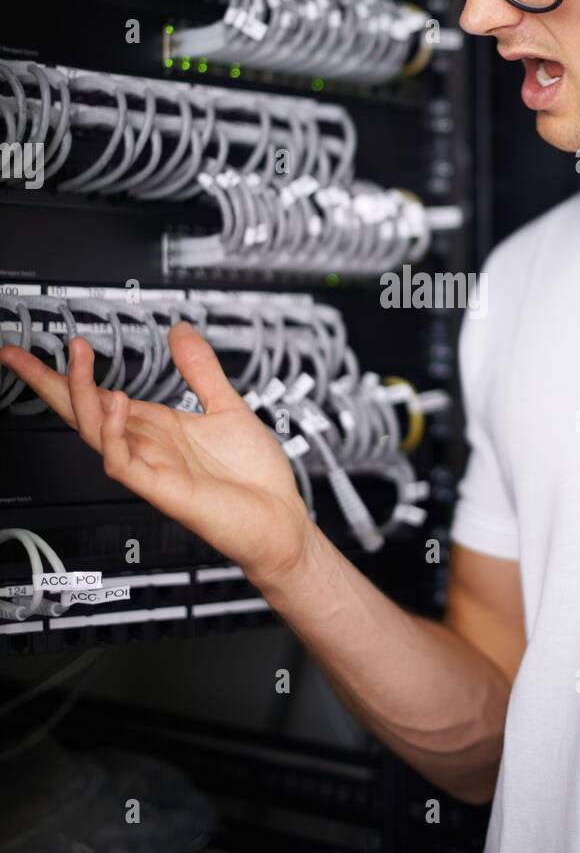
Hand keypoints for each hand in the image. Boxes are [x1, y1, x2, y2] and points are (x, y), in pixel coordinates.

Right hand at [0, 322, 310, 590]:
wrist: (281, 521)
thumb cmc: (255, 477)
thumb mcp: (227, 406)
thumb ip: (200, 369)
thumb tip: (179, 330)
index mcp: (157, 427)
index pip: (100, 396)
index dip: (69, 374)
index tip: (42, 350)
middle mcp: (148, 446)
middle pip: (83, 411)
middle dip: (49, 384)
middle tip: (17, 355)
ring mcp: (151, 468)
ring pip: (96, 432)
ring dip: (81, 395)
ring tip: (78, 359)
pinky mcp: (162, 489)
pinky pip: (122, 462)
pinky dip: (115, 432)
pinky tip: (118, 403)